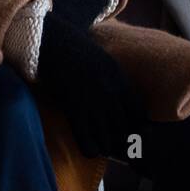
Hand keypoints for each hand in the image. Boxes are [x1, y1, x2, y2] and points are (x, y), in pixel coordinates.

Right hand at [36, 12, 145, 158]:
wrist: (51, 42)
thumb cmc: (76, 50)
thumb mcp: (105, 60)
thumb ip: (117, 80)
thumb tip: (124, 101)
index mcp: (119, 80)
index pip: (138, 115)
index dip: (134, 126)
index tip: (126, 128)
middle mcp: (109, 93)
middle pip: (125, 130)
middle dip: (120, 139)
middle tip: (112, 140)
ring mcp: (92, 102)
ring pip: (109, 141)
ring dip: (105, 146)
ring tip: (99, 143)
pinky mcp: (73, 109)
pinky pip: (87, 143)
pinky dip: (89, 149)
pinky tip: (87, 143)